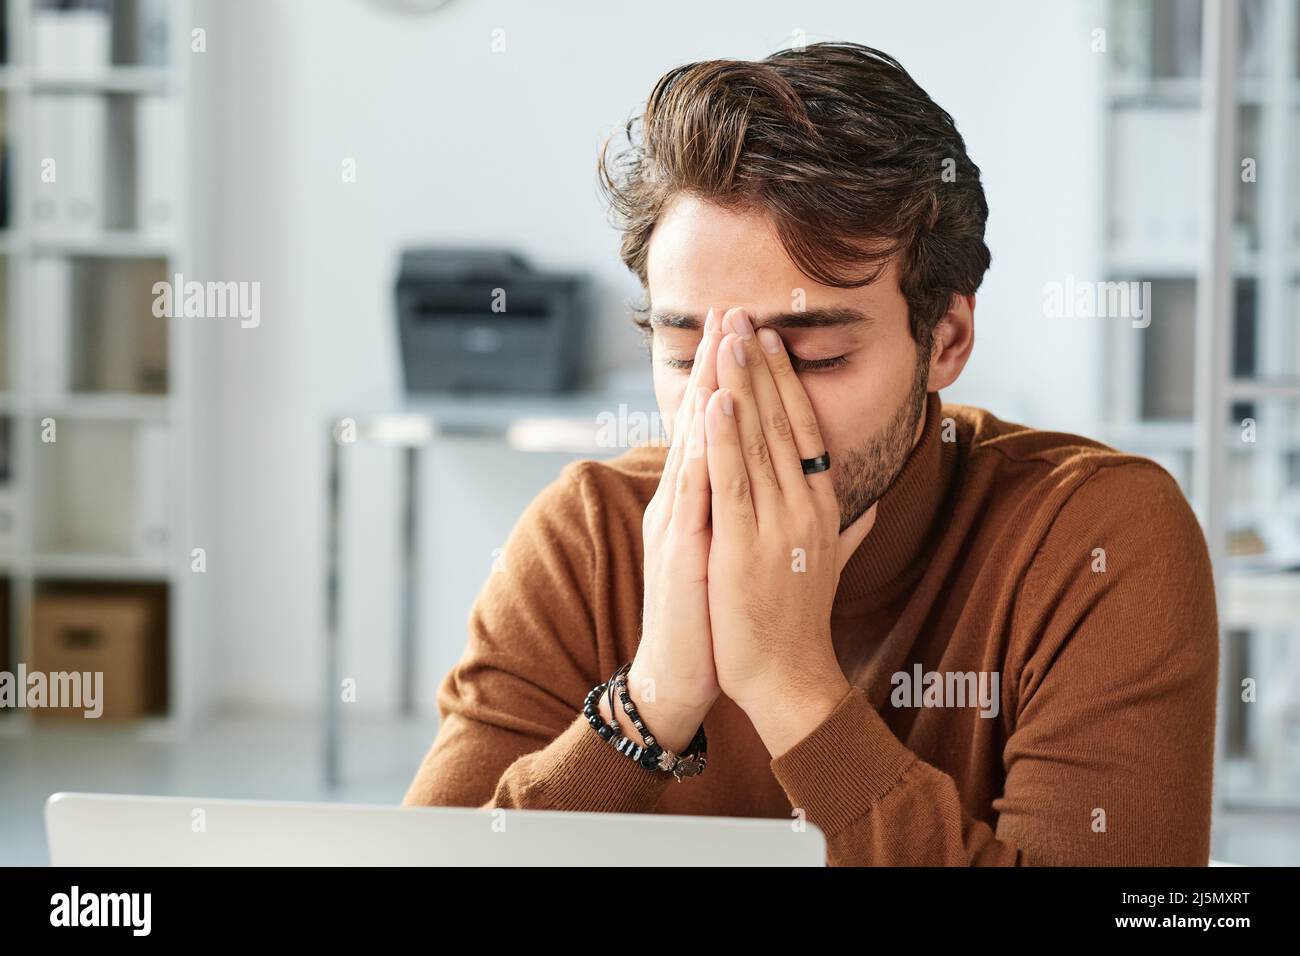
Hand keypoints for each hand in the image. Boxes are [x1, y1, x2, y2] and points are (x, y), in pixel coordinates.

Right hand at [608, 308, 723, 753]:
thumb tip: (805, 493)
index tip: (752, 333)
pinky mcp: (678, 549)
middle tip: (730, 308)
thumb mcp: (741, 556)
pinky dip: (704, 448)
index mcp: (703, 500)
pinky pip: (694, 491)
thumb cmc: (718, 616)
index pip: (721, 427)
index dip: (735, 378)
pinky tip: (713, 412)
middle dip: (719, 363)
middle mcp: (685, 502)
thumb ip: (762, 517)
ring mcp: (678, 522)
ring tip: (721, 340)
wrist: (685, 671)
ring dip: (708, 388)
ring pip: (695, 443)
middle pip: (704, 421)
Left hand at [702, 308, 875, 752]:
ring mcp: (777, 523)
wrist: (789, 676)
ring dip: (742, 384)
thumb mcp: (833, 563)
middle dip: (762, 364)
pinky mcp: (744, 545)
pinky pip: (733, 479)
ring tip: (729, 335)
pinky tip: (716, 398)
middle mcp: (804, 505)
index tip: (770, 339)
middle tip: (744, 314)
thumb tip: (874, 504)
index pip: (805, 428)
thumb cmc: (801, 620)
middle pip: (784, 420)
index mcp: (822, 505)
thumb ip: (852, 528)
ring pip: (758, 439)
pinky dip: (725, 436)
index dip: (787, 380)